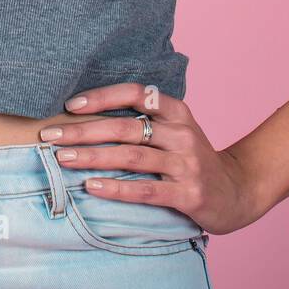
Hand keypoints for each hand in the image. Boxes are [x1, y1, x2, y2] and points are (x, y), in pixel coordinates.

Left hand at [37, 83, 265, 235]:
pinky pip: (147, 190)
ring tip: (62, 158)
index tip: (70, 105)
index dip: (102, 97)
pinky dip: (116, 188)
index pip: (136, 93)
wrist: (237, 192)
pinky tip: (91, 187)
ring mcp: (187, 164)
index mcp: (177, 111)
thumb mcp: (175, 131)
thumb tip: (87, 117)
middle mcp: (182, 133)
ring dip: (92, 157)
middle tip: (50, 135)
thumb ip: (144, 121)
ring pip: (131, 157)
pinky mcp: (189, 194)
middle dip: (84, 131)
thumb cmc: (192, 159)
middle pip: (126, 127)